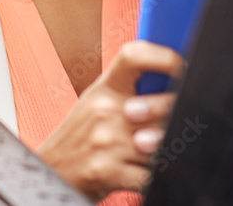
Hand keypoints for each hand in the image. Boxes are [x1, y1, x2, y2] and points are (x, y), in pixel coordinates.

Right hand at [36, 40, 183, 200]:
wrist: (51, 172)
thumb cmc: (80, 138)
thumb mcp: (97, 104)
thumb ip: (129, 91)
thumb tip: (174, 81)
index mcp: (104, 87)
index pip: (134, 56)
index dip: (164, 58)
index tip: (181, 69)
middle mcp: (104, 109)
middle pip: (162, 106)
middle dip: (176, 120)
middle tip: (177, 126)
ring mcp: (106, 140)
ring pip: (161, 143)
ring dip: (163, 152)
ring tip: (152, 152)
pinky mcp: (108, 171)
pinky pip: (151, 173)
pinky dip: (153, 176)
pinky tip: (142, 171)